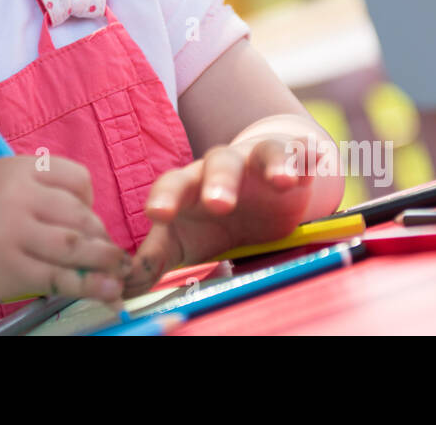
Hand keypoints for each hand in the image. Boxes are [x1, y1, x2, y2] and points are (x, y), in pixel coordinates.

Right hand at [0, 154, 133, 307]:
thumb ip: (38, 197)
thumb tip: (94, 228)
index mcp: (17, 169)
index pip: (77, 178)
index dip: (90, 201)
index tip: (85, 218)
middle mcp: (16, 196)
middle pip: (80, 215)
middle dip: (100, 237)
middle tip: (107, 252)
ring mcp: (12, 234)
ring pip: (76, 246)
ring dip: (104, 262)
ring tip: (118, 273)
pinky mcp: (8, 270)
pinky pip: (60, 278)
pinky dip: (89, 286)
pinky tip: (106, 291)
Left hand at [123, 135, 313, 295]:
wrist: (256, 189)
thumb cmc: (211, 219)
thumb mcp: (183, 240)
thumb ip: (157, 256)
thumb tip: (123, 283)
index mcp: (189, 185)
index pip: (172, 184)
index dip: (164, 197)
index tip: (156, 215)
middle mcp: (221, 167)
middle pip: (217, 163)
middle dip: (219, 182)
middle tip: (219, 203)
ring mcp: (257, 160)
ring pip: (262, 153)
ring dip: (272, 164)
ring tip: (281, 181)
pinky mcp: (290, 160)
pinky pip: (299, 151)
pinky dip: (306, 157)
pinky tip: (312, 166)